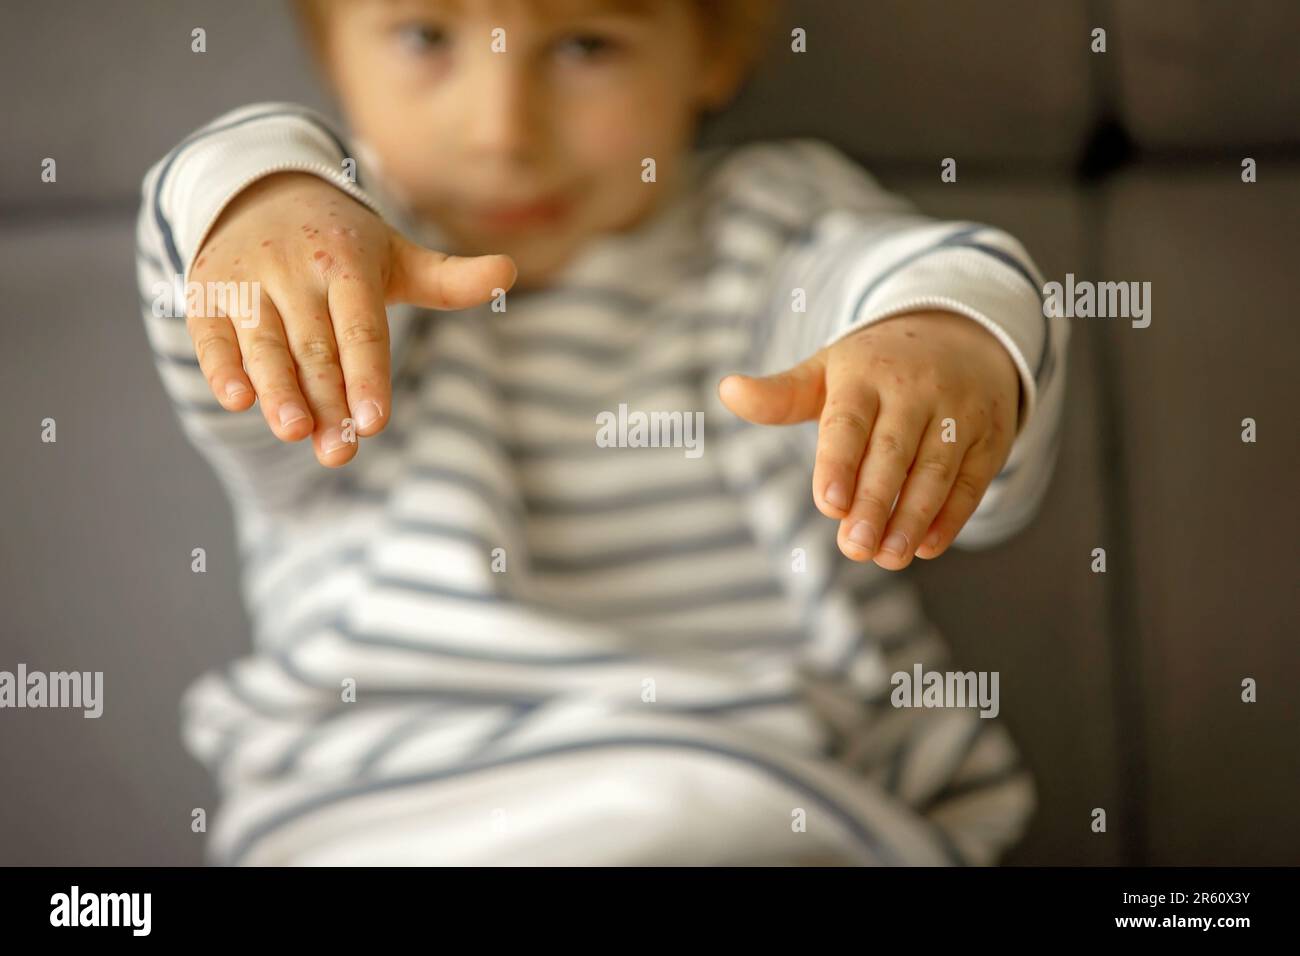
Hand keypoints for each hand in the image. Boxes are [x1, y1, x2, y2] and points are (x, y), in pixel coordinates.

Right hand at [186, 172, 515, 465]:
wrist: (262, 193)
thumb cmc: (343, 248)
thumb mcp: (397, 258)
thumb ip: (450, 280)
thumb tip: (510, 271)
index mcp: (346, 263)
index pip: (361, 328)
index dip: (368, 375)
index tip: (375, 422)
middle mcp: (294, 269)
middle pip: (315, 347)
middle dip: (327, 401)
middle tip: (340, 451)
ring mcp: (247, 280)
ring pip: (264, 343)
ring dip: (276, 389)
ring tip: (294, 431)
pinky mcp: (207, 291)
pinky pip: (211, 333)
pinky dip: (221, 365)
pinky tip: (236, 399)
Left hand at [718, 310, 1019, 568]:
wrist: (962, 334)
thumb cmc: (876, 368)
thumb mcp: (828, 371)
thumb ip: (780, 395)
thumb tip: (726, 390)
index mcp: (865, 375)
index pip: (849, 422)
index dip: (839, 463)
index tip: (829, 504)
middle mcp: (916, 389)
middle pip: (893, 453)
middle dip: (875, 502)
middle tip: (854, 548)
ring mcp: (958, 411)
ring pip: (935, 471)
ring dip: (912, 518)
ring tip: (886, 557)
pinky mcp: (990, 436)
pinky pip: (970, 480)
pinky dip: (951, 517)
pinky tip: (925, 546)